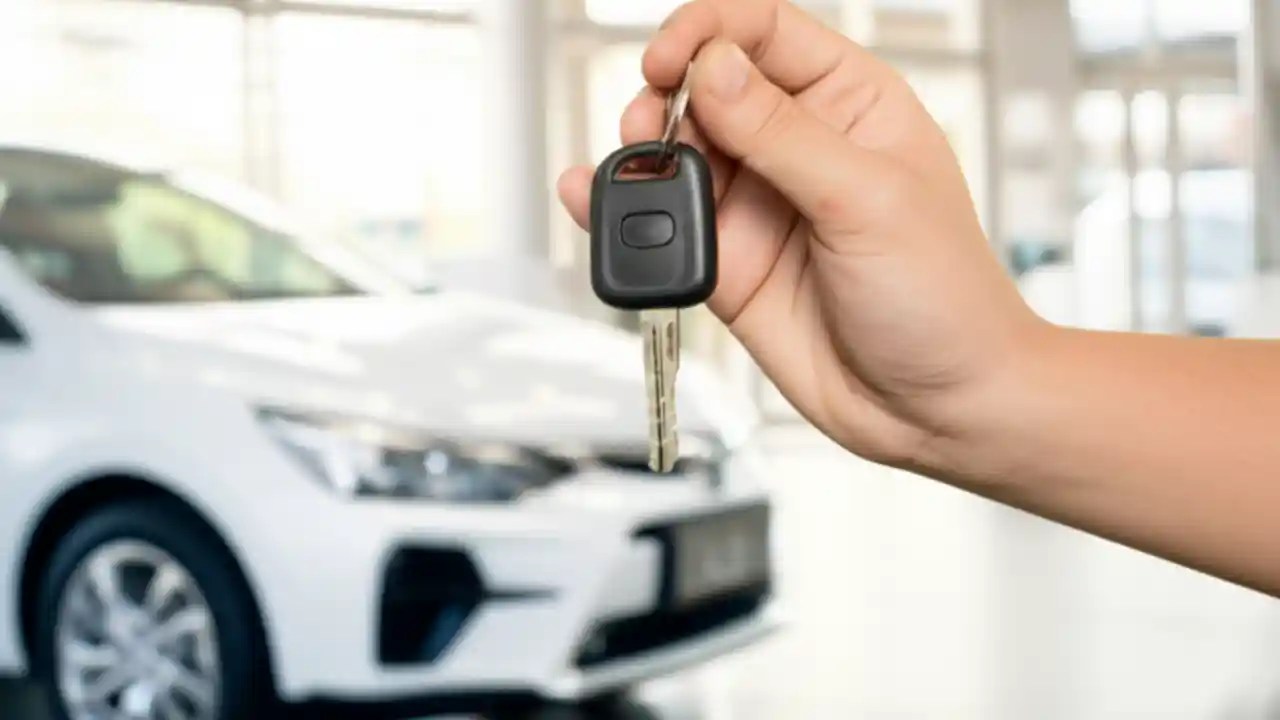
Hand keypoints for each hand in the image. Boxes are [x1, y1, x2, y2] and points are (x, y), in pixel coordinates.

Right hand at [558, 0, 1045, 475]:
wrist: (937, 409)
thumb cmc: (944, 298)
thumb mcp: (868, 199)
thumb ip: (782, 134)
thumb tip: (712, 67)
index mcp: (851, 105)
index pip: (765, 33)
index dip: (708, 32)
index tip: (668, 58)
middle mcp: (798, 148)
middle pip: (706, 88)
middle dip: (665, 97)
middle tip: (652, 126)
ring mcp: (759, 207)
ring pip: (677, 155)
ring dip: (642, 155)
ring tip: (631, 175)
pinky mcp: (729, 265)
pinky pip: (665, 227)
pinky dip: (620, 211)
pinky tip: (593, 197)